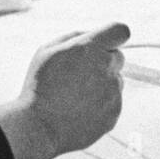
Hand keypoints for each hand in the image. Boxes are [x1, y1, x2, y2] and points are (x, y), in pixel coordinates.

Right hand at [0, 21, 128, 158]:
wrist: (40, 126)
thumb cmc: (39, 87)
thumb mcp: (47, 50)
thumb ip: (74, 37)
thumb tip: (92, 35)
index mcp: (90, 49)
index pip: (120, 31)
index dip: (113, 36)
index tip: (106, 43)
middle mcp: (106, 68)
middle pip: (118, 57)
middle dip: (103, 62)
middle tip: (80, 74)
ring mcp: (113, 92)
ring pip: (115, 81)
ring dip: (102, 84)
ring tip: (76, 95)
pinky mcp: (115, 112)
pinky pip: (113, 102)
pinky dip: (101, 104)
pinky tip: (80, 109)